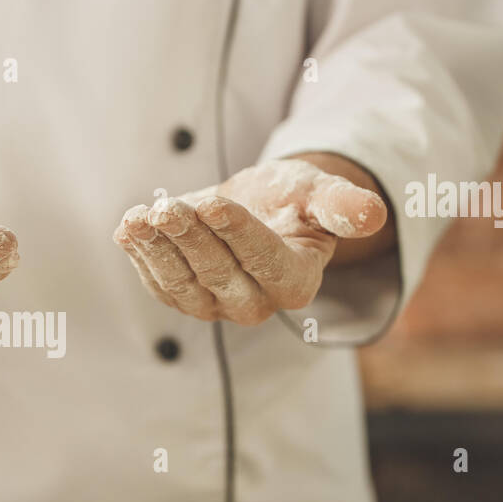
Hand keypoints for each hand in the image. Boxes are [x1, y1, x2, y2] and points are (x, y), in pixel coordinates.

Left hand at [112, 158, 386, 323]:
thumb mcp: (319, 194)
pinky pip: (158, 283)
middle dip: (190, 238)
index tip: (213, 204)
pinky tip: (129, 227)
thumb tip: (373, 214)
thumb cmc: (293, 201)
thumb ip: (342, 206)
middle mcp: (255, 305)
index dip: (237, 234)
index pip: (264, 261)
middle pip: (217, 274)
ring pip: (181, 284)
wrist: (257, 208)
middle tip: (167, 206)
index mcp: (296, 283)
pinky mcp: (182, 298)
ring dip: (157, 250)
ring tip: (140, 216)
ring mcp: (214, 306)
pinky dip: (141, 255)